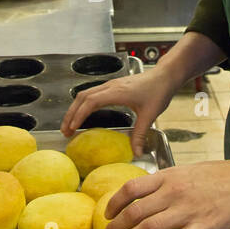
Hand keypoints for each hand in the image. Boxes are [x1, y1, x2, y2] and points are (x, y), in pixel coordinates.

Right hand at [60, 70, 175, 155]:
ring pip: (85, 94)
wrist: (164, 76)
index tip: (71, 128)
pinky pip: (92, 94)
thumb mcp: (150, 115)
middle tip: (65, 131)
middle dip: (71, 114)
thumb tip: (136, 152)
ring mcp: (110, 85)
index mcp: (117, 92)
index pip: (90, 102)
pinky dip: (83, 104)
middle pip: (82, 97)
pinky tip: (84, 115)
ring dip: (75, 108)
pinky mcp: (113, 86)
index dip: (79, 115)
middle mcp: (110, 86)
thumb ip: (140, 134)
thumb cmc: (158, 92)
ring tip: (70, 124)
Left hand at [103, 157, 229, 228]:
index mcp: (168, 177)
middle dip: (115, 227)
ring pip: (149, 226)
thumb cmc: (223, 175)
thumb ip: (168, 182)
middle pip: (134, 211)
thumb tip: (148, 192)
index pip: (131, 189)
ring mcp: (189, 209)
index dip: (113, 203)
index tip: (106, 214)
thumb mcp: (189, 171)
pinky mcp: (206, 226)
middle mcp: (174, 192)